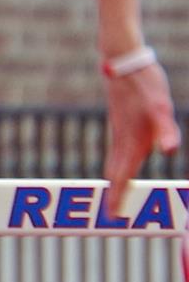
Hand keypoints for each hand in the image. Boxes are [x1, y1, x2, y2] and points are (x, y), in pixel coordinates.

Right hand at [104, 63, 180, 215]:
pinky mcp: (121, 126)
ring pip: (114, 164)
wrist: (122, 65)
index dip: (118, 196)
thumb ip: (166, 131)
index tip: (112, 216)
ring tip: (114, 196)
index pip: (122, 176)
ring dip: (114, 182)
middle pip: (116, 174)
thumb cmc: (144, 87)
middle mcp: (123, 141)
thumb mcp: (161, 109)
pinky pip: (116, 153)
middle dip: (114, 195)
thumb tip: (170, 151)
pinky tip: (120, 166)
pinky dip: (116, 166)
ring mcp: (120, 133)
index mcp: (132, 141)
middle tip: (111, 215)